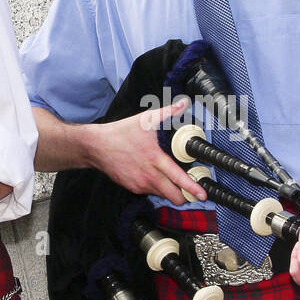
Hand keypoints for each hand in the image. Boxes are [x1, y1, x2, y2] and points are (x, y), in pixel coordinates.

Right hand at [88, 98, 207, 205]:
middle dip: (184, 196)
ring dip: (171, 192)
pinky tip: (156, 178)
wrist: (96, 147)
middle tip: (191, 191)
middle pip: (173, 196)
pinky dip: (157, 189)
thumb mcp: (146, 119)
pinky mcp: (132, 188)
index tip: (203, 195)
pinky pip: (150, 193)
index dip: (192, 188)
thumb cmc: (121, 132)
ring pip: (162, 195)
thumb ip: (168, 112)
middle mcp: (149, 175)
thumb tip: (183, 103)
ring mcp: (140, 184)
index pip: (178, 178)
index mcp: (155, 159)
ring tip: (174, 183)